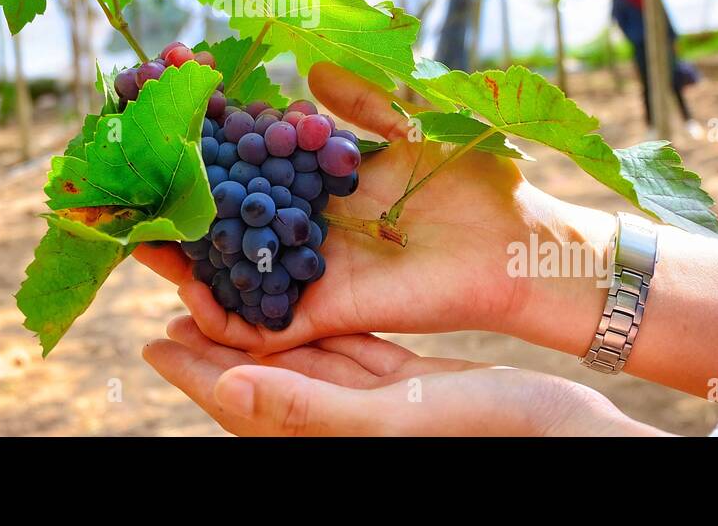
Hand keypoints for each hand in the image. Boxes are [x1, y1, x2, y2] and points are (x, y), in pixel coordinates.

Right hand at [135, 62, 614, 355]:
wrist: (521, 241)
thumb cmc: (476, 178)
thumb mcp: (411, 122)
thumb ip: (361, 99)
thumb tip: (309, 63)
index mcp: (323, 182)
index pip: (251, 158)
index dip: (209, 135)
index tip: (166, 103)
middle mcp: (308, 226)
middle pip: (227, 216)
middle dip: (175, 198)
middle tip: (123, 171)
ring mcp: (313, 271)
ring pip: (232, 267)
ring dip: (180, 256)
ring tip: (132, 233)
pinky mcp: (327, 310)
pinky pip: (263, 321)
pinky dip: (221, 313)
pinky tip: (183, 292)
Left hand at [143, 316, 666, 435]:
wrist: (569, 438)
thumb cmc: (489, 434)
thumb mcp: (394, 419)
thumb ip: (308, 408)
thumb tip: (225, 388)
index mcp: (325, 434)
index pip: (240, 399)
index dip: (193, 371)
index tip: (149, 338)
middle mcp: (337, 418)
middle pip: (258, 369)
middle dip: (214, 332)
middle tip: (176, 289)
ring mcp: (370, 398)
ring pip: (297, 352)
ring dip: (257, 316)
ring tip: (223, 278)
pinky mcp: (401, 378)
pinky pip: (343, 342)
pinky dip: (314, 314)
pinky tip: (299, 285)